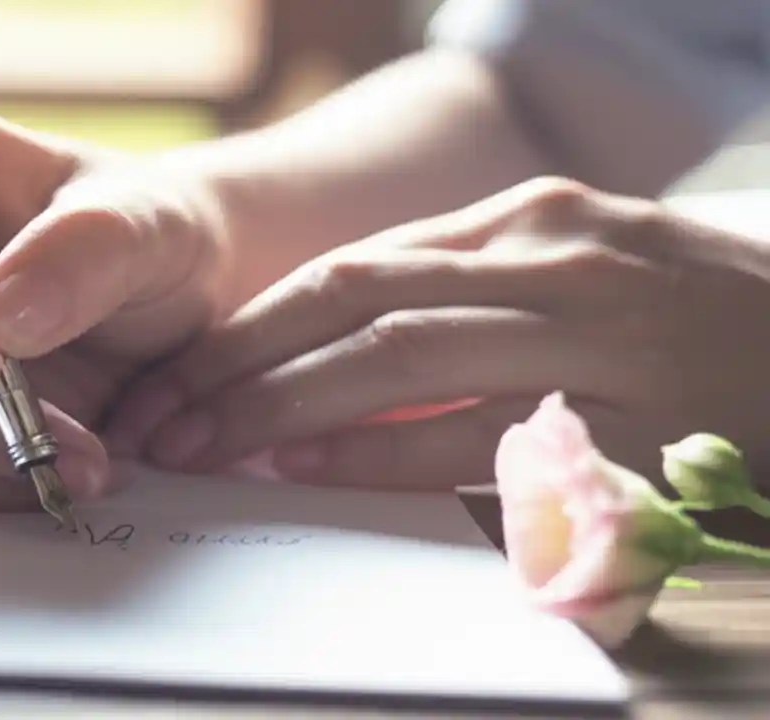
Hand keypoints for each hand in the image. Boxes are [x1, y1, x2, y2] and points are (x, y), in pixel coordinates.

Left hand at [106, 177, 769, 488]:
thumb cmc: (693, 325)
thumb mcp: (576, 283)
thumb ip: (467, 309)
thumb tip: (335, 370)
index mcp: (527, 225)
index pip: (354, 267)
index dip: (252, 324)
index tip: (179, 372)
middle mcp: (551, 259)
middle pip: (352, 298)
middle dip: (238, 358)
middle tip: (157, 414)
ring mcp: (595, 329)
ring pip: (398, 352)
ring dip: (279, 398)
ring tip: (197, 441)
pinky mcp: (636, 415)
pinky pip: (478, 428)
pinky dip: (378, 446)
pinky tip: (304, 460)